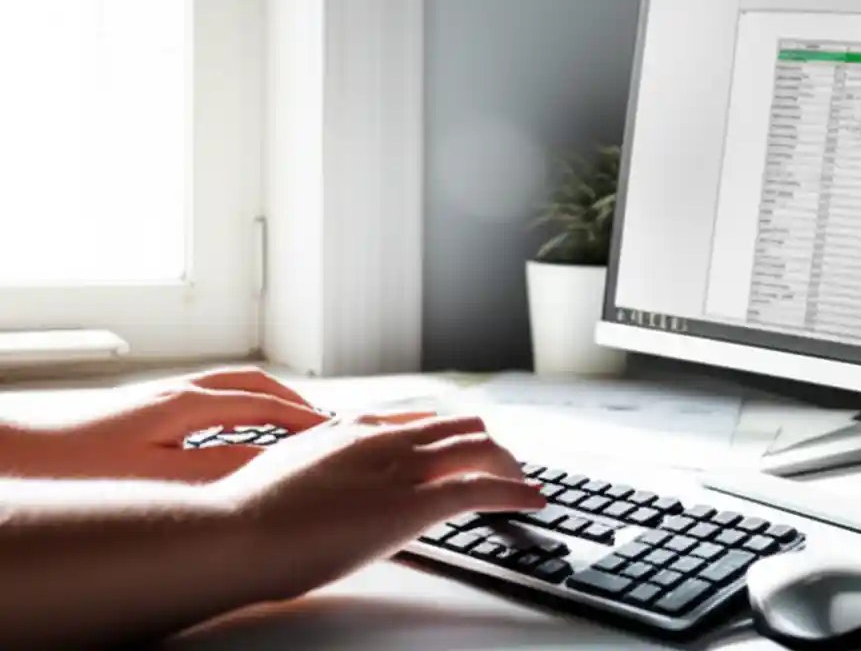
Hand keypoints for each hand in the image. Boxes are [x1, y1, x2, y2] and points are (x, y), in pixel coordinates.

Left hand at [46, 368, 329, 481]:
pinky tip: (235, 430)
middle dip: (294, 402)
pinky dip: (241, 406)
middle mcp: (180, 390)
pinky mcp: (145, 407)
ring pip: (232, 386)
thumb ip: (218, 470)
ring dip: (268, 401)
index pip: (266, 406)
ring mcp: (162, 394)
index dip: (306, 421)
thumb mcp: (157, 475)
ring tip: (290, 423)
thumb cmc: (77, 465)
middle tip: (324, 425)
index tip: (337, 436)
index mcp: (189, 402)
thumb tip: (268, 469)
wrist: (18, 448)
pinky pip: (213, 396)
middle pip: (254, 385)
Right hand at [215, 412, 544, 600]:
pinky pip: (481, 489)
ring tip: (524, 483)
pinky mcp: (413, 504)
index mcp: (347, 431)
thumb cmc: (243, 518)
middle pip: (454, 427)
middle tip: (501, 467)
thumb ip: (312, 473)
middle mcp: (380, 439)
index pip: (414, 421)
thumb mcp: (282, 479)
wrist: (231, 532)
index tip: (458, 443)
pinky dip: (516, 493)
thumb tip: (317, 488)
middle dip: (484, 446)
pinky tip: (534, 502)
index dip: (444, 434)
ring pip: (476, 448)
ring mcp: (398, 468)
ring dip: (507, 466)